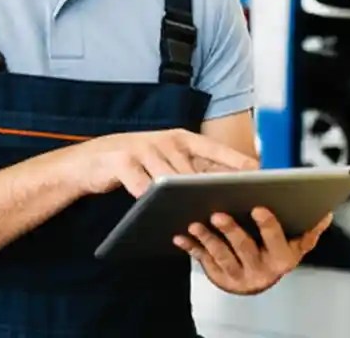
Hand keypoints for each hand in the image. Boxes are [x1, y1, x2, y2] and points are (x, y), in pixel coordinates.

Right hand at [65, 129, 258, 197]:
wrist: (92, 161)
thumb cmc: (135, 162)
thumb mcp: (166, 159)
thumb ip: (190, 168)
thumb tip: (225, 184)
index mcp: (179, 138)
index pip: (213, 148)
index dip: (234, 158)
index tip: (257, 169)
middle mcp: (164, 140)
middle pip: (192, 168)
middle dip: (209, 187)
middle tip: (227, 202)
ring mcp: (142, 149)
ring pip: (168, 177)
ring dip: (181, 195)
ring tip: (195, 210)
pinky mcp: (122, 162)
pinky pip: (140, 185)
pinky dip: (149, 197)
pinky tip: (155, 209)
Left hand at [173, 208, 332, 295]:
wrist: (260, 279)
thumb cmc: (278, 252)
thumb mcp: (298, 243)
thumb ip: (310, 228)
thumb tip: (325, 213)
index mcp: (282, 258)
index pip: (275, 240)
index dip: (267, 225)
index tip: (258, 208)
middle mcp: (261, 270)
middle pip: (244, 248)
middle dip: (230, 230)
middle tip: (217, 214)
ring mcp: (238, 275)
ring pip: (220, 256)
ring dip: (207, 239)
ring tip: (195, 223)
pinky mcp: (219, 275)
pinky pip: (202, 260)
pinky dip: (190, 248)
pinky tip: (180, 237)